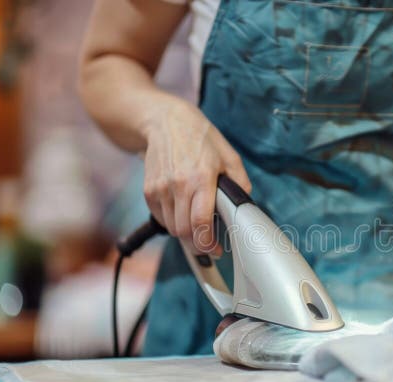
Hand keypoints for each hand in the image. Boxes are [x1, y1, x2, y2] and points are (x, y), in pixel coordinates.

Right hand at [142, 98, 250, 254]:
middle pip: (184, 231)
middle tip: (210, 244)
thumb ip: (240, 183)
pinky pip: (162, 218)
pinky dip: (173, 222)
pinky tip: (183, 213)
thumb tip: (243, 207)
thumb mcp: (229, 156)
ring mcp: (160, 189)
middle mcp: (177, 185)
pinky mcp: (149, 191)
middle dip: (198, 243)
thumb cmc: (200, 138)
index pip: (200, 222)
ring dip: (186, 234)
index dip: (208, 242)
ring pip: (172, 228)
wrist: (166, 122)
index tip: (216, 249)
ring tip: (198, 227)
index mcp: (200, 178)